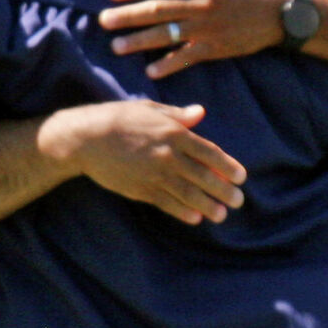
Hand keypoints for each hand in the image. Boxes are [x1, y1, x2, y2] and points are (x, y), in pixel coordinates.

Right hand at [47, 99, 246, 225]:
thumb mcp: (150, 109)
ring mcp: (155, 173)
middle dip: (224, 191)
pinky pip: (167, 203)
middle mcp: (169, 154)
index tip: (241, 177)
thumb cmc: (118, 119)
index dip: (227, 166)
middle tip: (238, 201)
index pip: (209, 152)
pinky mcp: (141, 189)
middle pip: (204, 176)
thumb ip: (178, 115)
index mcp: (174, 132)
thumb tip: (200, 112)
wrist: (86, 138)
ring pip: (188, 193)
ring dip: (208, 206)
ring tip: (221, 215)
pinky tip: (195, 218)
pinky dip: (182, 211)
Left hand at [101, 0, 295, 78]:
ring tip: (117, 46)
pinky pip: (188, 58)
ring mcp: (208, 28)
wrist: (282, 11)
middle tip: (104, 20)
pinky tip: (150, 70)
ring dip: (140, 41)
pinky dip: (169, 64)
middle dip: (128, 15)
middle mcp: (201, 4)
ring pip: (167, 35)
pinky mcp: (216, 48)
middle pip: (158, 10)